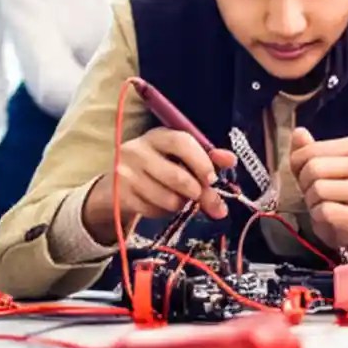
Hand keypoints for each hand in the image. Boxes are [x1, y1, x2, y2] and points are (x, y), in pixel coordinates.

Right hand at [83, 127, 236, 245]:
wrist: (116, 186)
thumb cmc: (156, 167)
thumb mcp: (179, 158)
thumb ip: (207, 159)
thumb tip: (231, 161)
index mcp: (157, 136)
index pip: (182, 142)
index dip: (201, 162)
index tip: (212, 178)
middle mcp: (138, 151)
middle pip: (178, 177)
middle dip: (196, 191)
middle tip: (200, 195)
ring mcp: (127, 174)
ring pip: (169, 199)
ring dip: (180, 204)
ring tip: (176, 197)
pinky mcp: (121, 196)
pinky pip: (155, 211)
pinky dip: (163, 211)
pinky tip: (158, 203)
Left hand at [290, 127, 347, 251]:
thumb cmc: (334, 190)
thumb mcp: (319, 166)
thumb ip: (307, 149)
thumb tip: (298, 132)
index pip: (309, 150)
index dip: (299, 166)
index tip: (312, 177)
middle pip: (314, 168)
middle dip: (306, 184)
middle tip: (317, 193)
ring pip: (319, 190)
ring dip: (313, 202)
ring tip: (324, 204)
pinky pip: (325, 212)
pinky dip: (320, 217)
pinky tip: (331, 218)